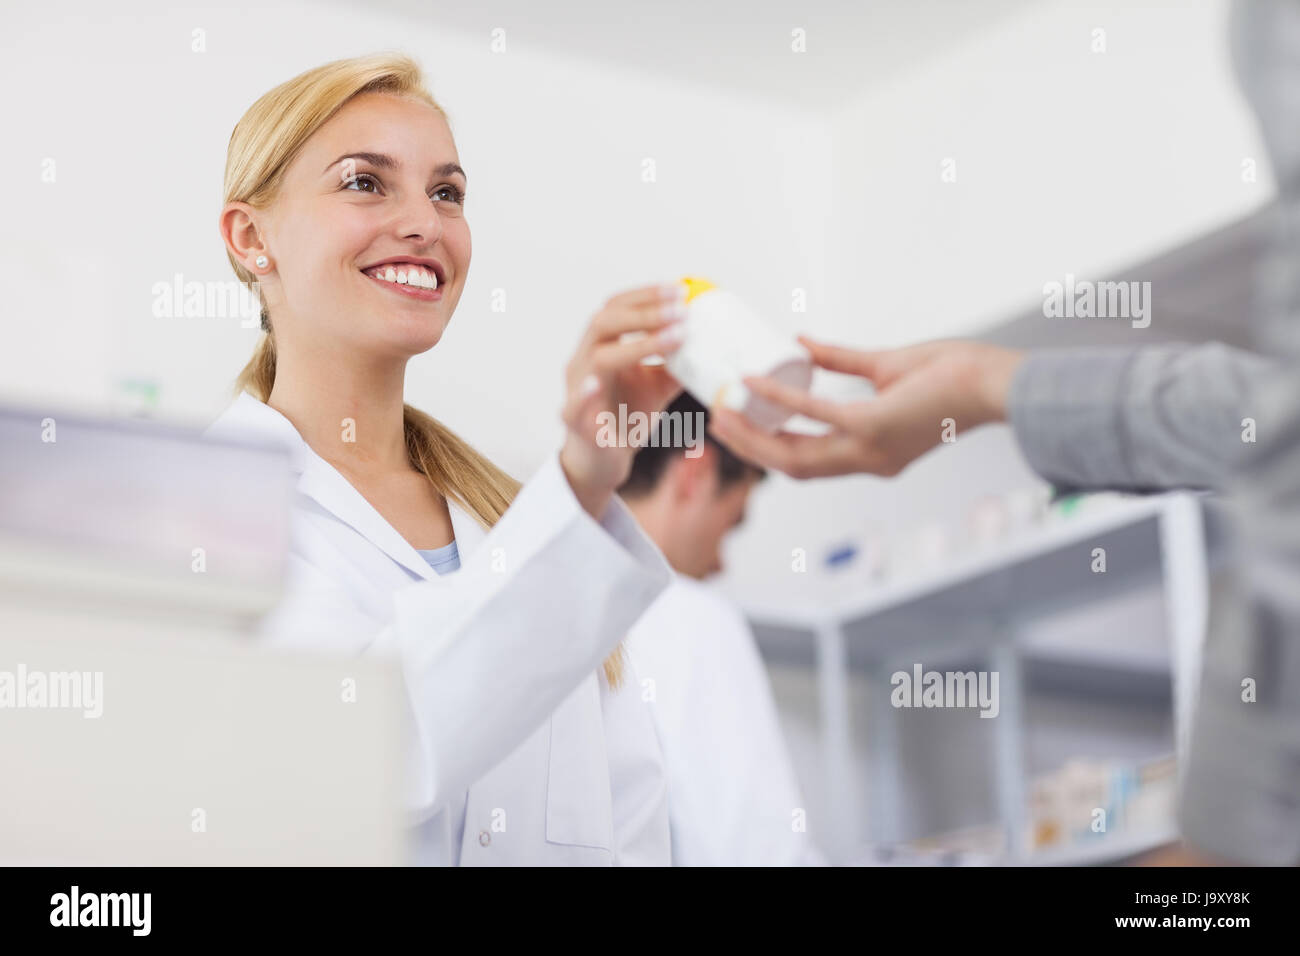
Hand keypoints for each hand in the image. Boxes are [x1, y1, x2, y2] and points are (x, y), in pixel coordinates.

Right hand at [559, 284, 686, 517]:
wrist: (602, 461)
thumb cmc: (626, 416)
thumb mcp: (657, 385)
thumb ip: (677, 364)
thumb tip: (712, 343)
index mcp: (600, 347)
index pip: (616, 308)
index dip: (646, 295)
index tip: (680, 290)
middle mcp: (583, 362)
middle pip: (604, 322)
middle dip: (645, 313)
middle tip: (681, 310)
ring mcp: (576, 391)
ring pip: (597, 359)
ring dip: (637, 346)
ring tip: (674, 339)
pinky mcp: (575, 424)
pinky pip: (574, 409)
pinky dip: (584, 397)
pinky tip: (596, 387)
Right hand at [708, 336, 1024, 478]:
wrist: (992, 381)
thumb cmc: (953, 375)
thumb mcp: (885, 367)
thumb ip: (842, 360)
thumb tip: (801, 344)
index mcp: (870, 453)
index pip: (809, 462)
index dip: (768, 448)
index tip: (739, 427)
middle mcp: (867, 460)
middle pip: (791, 466)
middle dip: (749, 447)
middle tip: (718, 420)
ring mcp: (868, 448)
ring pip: (794, 454)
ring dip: (754, 433)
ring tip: (724, 409)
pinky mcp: (872, 424)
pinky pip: (813, 414)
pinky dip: (780, 399)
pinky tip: (754, 381)